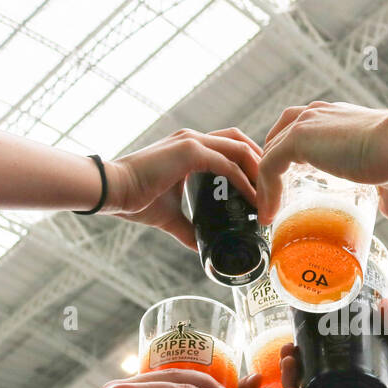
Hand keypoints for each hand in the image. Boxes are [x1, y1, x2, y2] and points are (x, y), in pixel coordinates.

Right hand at [106, 128, 261, 249]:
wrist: (111, 191)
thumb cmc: (134, 199)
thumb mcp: (170, 215)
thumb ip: (189, 228)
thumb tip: (203, 248)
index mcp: (190, 148)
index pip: (230, 146)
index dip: (251, 163)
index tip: (265, 187)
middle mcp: (193, 139)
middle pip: (242, 141)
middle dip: (263, 163)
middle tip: (277, 190)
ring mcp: (192, 142)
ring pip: (241, 150)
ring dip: (261, 173)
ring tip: (272, 197)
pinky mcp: (189, 153)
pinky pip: (228, 165)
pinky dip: (246, 182)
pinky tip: (256, 200)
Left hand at [257, 102, 387, 224]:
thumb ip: (387, 194)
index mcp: (335, 119)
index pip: (301, 130)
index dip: (289, 157)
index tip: (288, 187)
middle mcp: (317, 115)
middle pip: (278, 137)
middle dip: (271, 169)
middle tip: (273, 200)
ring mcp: (305, 124)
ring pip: (270, 153)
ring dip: (264, 183)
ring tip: (266, 211)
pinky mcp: (297, 138)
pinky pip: (269, 165)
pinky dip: (265, 189)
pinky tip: (269, 212)